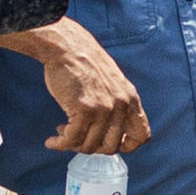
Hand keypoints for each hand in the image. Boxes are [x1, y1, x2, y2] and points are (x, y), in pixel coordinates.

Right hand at [23, 23, 150, 155]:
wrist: (66, 46)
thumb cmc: (83, 63)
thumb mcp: (112, 82)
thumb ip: (116, 104)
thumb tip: (109, 132)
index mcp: (131, 98)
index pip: (142, 135)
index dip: (126, 146)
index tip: (107, 145)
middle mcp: (121, 105)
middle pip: (111, 147)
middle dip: (92, 148)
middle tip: (78, 139)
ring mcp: (104, 108)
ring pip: (90, 146)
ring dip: (73, 145)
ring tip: (62, 135)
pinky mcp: (84, 109)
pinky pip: (72, 139)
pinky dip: (61, 144)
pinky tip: (53, 140)